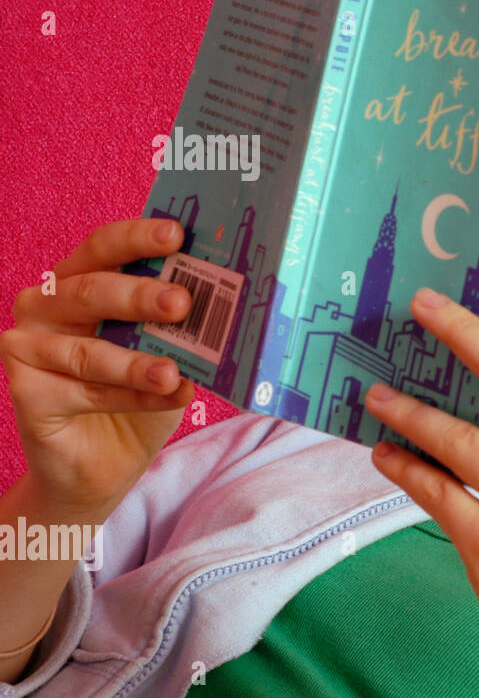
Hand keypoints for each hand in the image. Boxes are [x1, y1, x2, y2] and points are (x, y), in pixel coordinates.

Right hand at [0, 218, 195, 514]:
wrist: (104, 463)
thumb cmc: (137, 393)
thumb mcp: (167, 350)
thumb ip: (182, 323)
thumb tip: (232, 298)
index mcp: (79, 281)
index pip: (105, 248)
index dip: (138, 238)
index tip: (176, 234)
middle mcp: (45, 308)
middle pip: (91, 292)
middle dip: (140, 296)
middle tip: (183, 303)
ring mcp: (27, 349)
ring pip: (88, 352)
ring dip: (137, 362)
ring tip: (175, 373)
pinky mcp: (27, 394)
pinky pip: (85, 392)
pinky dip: (132, 396)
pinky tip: (171, 397)